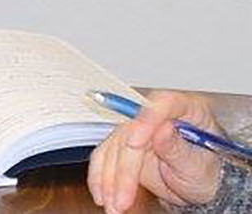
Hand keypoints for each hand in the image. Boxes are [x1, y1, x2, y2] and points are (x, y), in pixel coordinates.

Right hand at [87, 90, 223, 212]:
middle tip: (124, 197)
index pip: (163, 104)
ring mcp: (137, 129)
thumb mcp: (199, 165)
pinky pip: (104, 158)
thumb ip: (179, 147)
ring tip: (114, 205)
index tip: (134, 144)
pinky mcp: (123, 145)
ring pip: (112, 148)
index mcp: (186, 110)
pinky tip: (104, 195)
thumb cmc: (206, 171)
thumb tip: (163, 129)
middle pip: (130, 133)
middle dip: (124, 169)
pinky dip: (101, 178)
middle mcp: (156, 116)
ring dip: (108, 179)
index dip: (145, 121)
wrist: (198, 186)